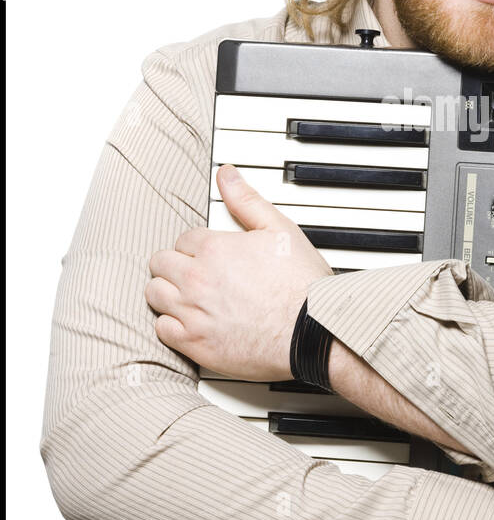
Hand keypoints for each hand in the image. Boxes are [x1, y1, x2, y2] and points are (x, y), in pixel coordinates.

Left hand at [146, 164, 332, 380]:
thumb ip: (246, 201)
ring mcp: (193, 313)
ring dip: (167, 291)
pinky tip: (189, 321)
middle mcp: (196, 280)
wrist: (313, 331)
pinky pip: (162, 330)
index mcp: (213, 249)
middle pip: (160, 263)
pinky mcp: (195, 344)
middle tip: (193, 271)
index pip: (183, 239)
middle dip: (175, 264)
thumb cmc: (302, 284)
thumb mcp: (279, 229)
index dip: (196, 245)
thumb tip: (226, 175)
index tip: (208, 253)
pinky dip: (172, 325)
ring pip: (154, 295)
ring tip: (187, 294)